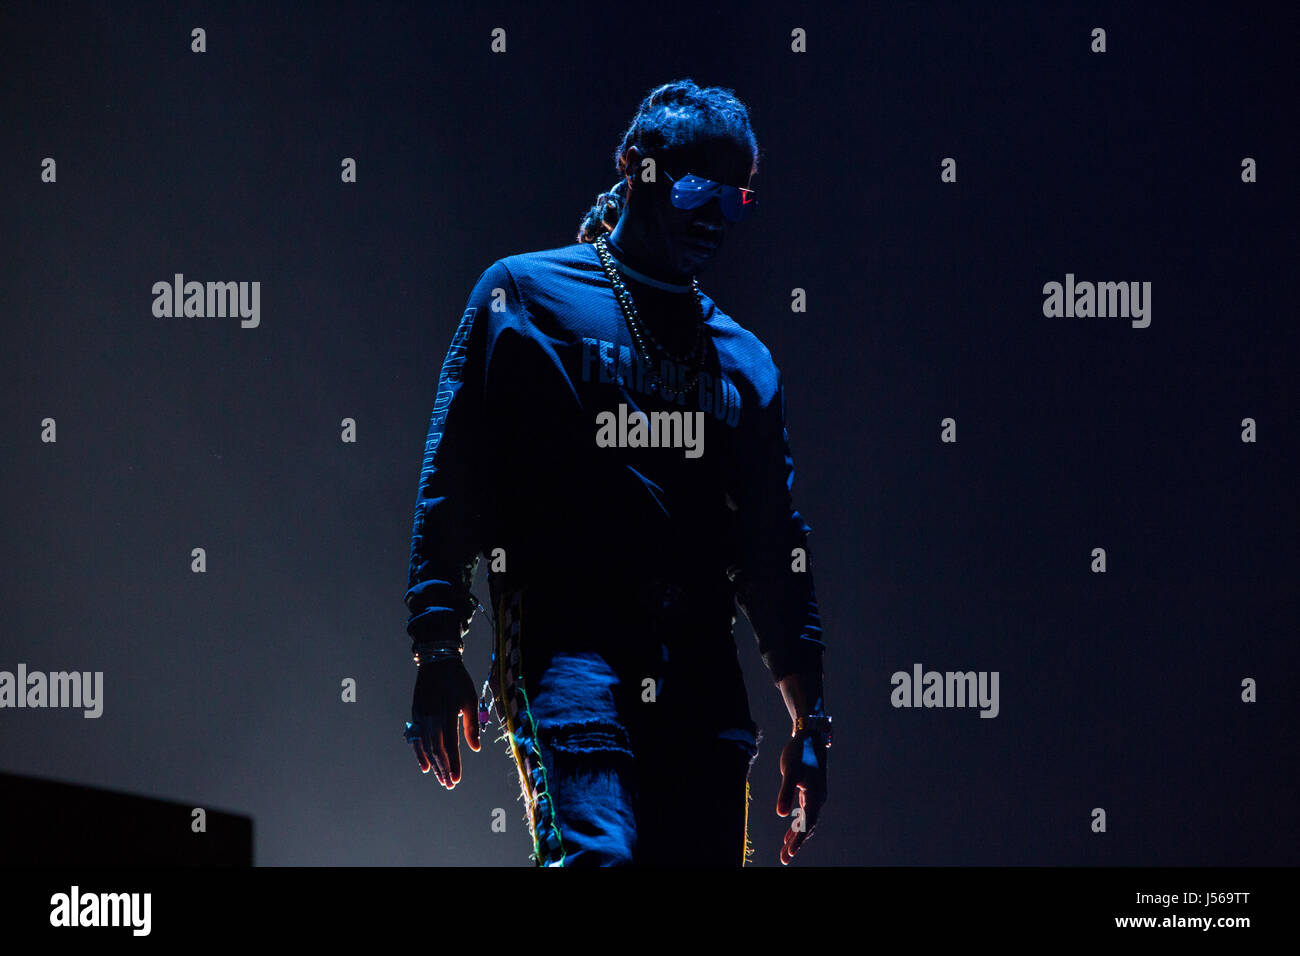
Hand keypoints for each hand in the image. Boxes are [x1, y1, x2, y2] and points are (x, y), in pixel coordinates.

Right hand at [410, 658, 480, 787]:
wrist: (437, 661)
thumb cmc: (458, 681)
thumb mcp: (470, 700)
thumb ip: (472, 726)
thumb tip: (476, 748)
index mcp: (448, 715)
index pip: (451, 746)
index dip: (453, 764)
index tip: (457, 779)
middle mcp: (432, 719)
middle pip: (437, 751)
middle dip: (444, 769)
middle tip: (450, 785)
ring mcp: (421, 718)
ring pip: (427, 748)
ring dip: (434, 765)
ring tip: (441, 779)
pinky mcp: (415, 715)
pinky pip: (416, 739)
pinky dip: (419, 754)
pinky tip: (425, 767)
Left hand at [775, 731, 827, 863]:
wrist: (810, 735)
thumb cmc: (799, 751)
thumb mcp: (790, 771)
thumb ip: (785, 792)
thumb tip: (781, 815)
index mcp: (815, 795)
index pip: (808, 823)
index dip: (798, 839)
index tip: (789, 853)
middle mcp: (818, 798)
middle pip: (808, 827)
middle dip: (796, 843)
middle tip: (784, 859)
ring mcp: (815, 796)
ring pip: (807, 822)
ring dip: (796, 837)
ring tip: (785, 854)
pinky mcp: (810, 792)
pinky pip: (805, 815)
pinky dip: (797, 826)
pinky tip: (788, 834)